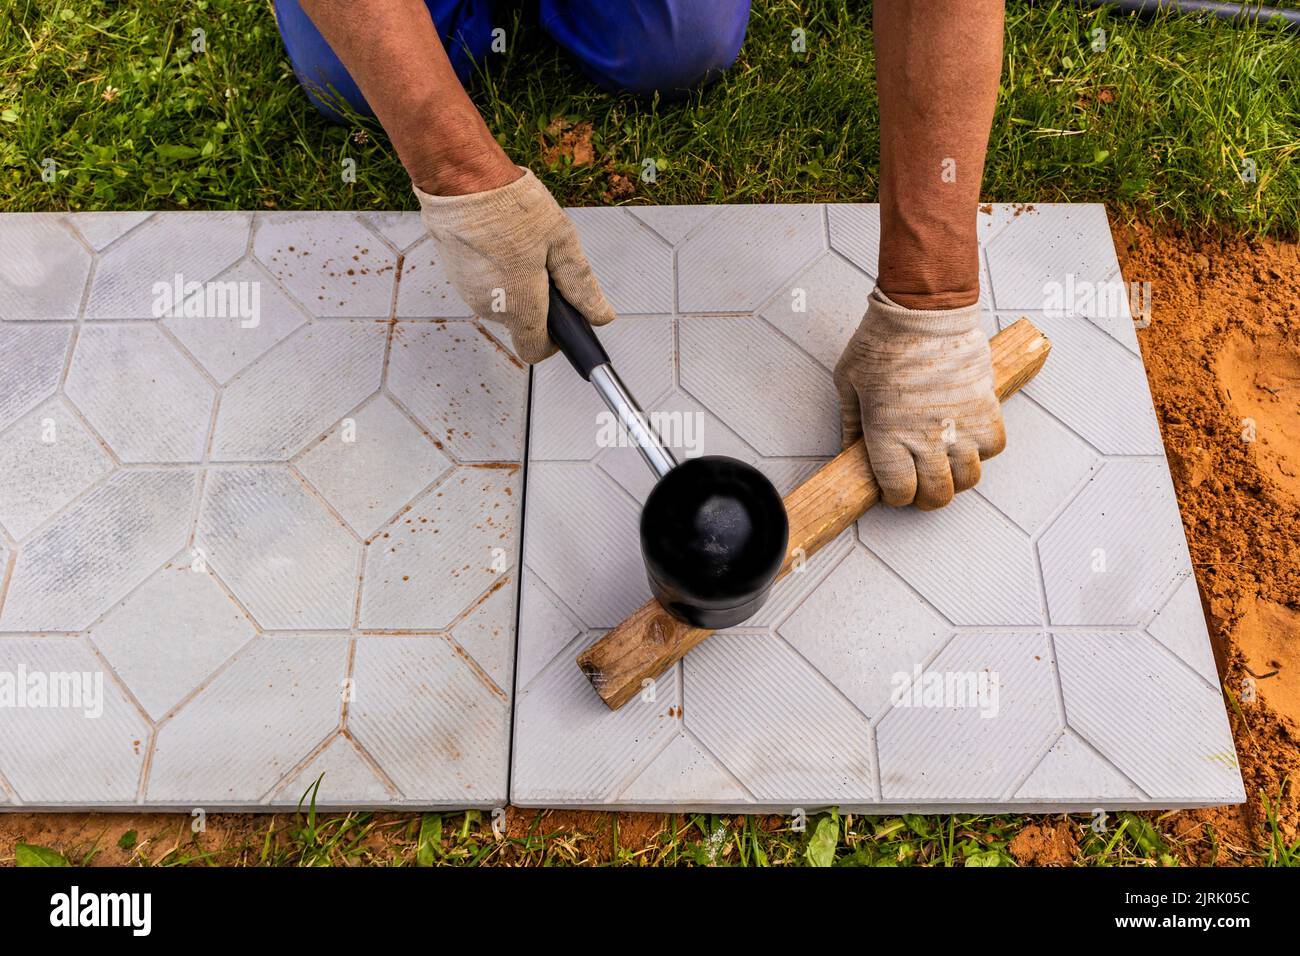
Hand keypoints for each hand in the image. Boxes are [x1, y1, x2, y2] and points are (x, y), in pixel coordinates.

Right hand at [413, 167, 614, 362]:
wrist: (460, 179)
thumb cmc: (510, 206)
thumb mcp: (561, 242)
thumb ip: (580, 285)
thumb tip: (600, 314)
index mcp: (520, 306)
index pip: (536, 350)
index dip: (554, 340)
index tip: (564, 319)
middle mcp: (490, 307)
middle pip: (521, 322)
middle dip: (538, 301)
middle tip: (545, 261)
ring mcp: (468, 292)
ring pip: (502, 301)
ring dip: (516, 283)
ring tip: (520, 243)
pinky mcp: (456, 275)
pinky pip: (484, 284)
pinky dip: (496, 270)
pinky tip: (500, 240)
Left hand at [834, 289, 1004, 509]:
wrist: (924, 310)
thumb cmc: (883, 341)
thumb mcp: (848, 382)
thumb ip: (850, 421)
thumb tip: (849, 448)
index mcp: (887, 437)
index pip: (899, 492)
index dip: (897, 496)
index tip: (895, 486)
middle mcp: (926, 440)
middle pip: (938, 495)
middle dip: (927, 496)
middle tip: (921, 483)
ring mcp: (960, 427)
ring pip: (969, 478)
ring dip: (956, 476)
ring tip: (945, 462)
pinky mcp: (986, 409)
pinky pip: (994, 448)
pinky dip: (983, 450)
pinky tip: (967, 437)